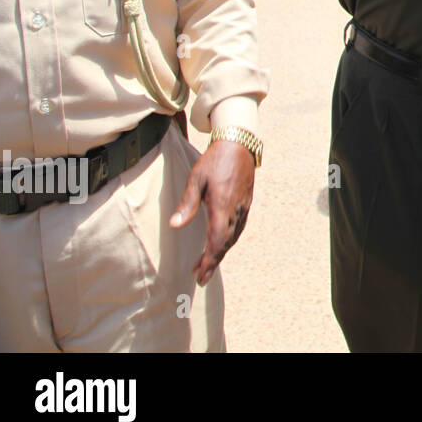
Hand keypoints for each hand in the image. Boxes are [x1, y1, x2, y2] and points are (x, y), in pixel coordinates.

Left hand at [170, 139, 254, 284]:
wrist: (239, 144)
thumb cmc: (214, 160)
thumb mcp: (196, 179)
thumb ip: (187, 204)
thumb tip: (175, 226)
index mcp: (222, 205)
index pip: (216, 241)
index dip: (209, 261)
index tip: (200, 275)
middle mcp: (236, 209)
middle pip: (226, 243)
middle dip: (213, 262)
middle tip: (200, 277)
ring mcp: (243, 207)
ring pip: (233, 237)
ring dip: (220, 252)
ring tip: (206, 263)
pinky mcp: (246, 203)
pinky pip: (238, 228)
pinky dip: (228, 240)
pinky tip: (221, 242)